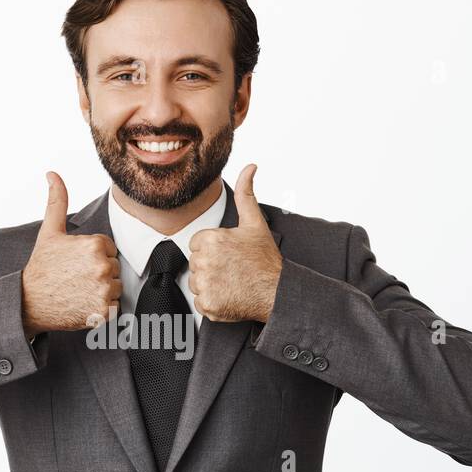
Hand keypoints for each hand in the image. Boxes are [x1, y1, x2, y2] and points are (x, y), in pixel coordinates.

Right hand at [21, 171, 122, 334]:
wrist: (29, 302)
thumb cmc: (41, 267)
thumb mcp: (49, 231)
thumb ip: (57, 200)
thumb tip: (52, 174)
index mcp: (94, 245)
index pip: (108, 249)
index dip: (93, 256)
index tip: (76, 263)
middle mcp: (102, 267)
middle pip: (114, 268)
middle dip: (99, 273)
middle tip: (76, 278)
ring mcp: (103, 290)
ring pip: (116, 288)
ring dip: (102, 291)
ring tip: (80, 291)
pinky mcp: (103, 312)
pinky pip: (115, 307)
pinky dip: (102, 309)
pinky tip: (84, 304)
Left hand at [188, 163, 281, 322]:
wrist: (275, 292)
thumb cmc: (265, 259)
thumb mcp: (255, 223)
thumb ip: (246, 193)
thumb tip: (250, 167)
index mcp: (211, 240)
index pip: (197, 244)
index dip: (213, 249)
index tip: (229, 254)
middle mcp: (204, 262)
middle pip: (195, 263)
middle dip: (211, 265)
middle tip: (233, 268)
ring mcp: (205, 285)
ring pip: (196, 282)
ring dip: (210, 283)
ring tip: (231, 281)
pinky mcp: (207, 304)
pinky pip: (200, 301)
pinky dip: (212, 301)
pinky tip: (228, 294)